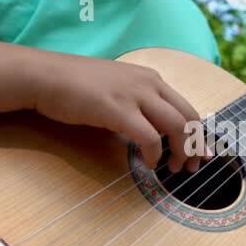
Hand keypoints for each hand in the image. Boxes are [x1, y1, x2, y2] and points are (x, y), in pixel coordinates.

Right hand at [34, 53, 207, 171]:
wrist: (44, 76)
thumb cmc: (76, 86)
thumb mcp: (118, 90)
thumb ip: (139, 106)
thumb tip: (154, 133)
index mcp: (151, 79)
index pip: (187, 107)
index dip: (197, 133)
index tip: (201, 153)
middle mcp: (149, 83)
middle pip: (188, 117)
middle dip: (195, 146)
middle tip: (191, 167)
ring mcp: (134, 94)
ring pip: (176, 126)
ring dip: (180, 152)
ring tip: (173, 169)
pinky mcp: (117, 109)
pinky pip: (149, 137)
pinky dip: (154, 154)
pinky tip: (148, 164)